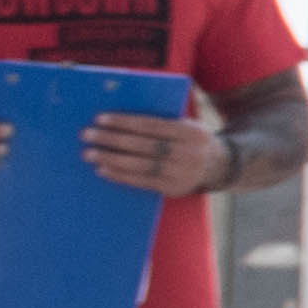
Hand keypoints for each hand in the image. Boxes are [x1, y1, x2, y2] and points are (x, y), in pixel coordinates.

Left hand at [78, 105, 228, 197]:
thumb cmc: (191, 139)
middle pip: (143, 145)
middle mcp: (187, 152)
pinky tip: (103, 169)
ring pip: (140, 165)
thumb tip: (120, 118)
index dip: (125, 122)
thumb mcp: (186, 124)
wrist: (219, 165)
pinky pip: (142, 182)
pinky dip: (120, 175)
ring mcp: (181, 173)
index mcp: (189, 131)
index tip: (100, 118)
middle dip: (113, 139)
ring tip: (89, 153)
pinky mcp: (173, 189)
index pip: (151, 125)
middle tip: (88, 135)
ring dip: (111, 159)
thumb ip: (162, 121)